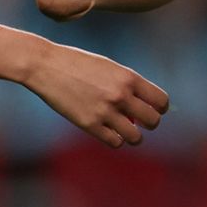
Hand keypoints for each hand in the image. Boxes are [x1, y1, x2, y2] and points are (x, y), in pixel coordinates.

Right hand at [22, 40, 169, 146]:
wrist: (46, 66)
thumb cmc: (78, 64)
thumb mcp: (109, 68)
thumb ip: (127, 85)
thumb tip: (145, 107)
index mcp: (128, 77)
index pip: (161, 101)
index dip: (160, 108)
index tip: (153, 109)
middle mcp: (120, 95)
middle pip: (153, 121)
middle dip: (149, 123)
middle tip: (139, 121)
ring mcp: (105, 111)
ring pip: (136, 137)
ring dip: (134, 136)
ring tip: (126, 130)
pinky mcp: (89, 125)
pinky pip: (115, 142)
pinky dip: (115, 139)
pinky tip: (108, 131)